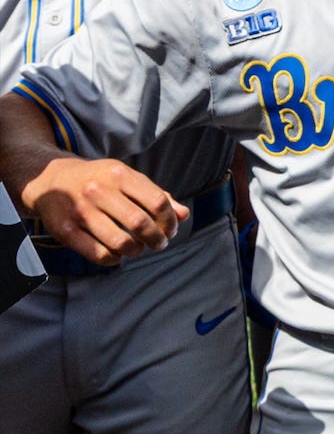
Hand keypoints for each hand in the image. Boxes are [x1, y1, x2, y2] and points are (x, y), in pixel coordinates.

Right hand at [23, 156, 188, 265]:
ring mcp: (80, 211)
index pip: (157, 201)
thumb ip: (156, 195)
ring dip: (137, 251)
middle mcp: (98, 190)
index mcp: (119, 174)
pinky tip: (118, 254)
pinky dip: (115, 259)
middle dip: (157, 239)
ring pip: (120, 242)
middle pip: (140, 224)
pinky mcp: (65, 231)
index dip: (170, 221)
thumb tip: (184, 215)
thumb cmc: (99, 181)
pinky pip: (99, 254)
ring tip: (139, 248)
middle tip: (159, 243)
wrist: (50, 180)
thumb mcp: (127, 178)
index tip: (170, 230)